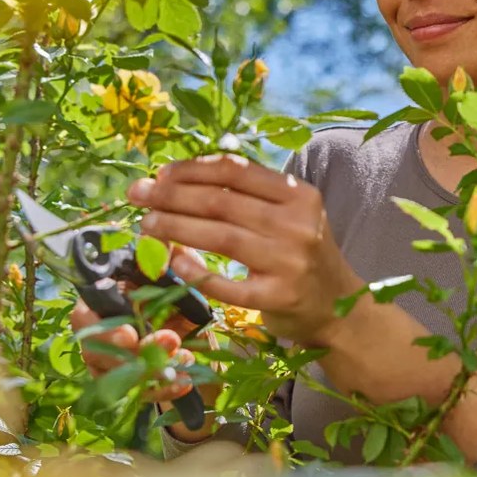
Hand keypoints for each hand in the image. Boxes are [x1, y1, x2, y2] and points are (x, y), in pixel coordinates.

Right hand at [69, 244, 214, 403]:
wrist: (201, 326)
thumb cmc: (182, 290)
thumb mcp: (182, 268)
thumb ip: (171, 253)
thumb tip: (159, 249)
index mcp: (105, 299)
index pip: (84, 316)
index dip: (102, 329)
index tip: (130, 335)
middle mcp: (101, 330)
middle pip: (94, 350)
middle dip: (129, 353)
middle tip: (169, 342)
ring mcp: (111, 359)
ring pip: (113, 375)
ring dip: (149, 370)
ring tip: (184, 360)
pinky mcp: (129, 381)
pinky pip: (136, 393)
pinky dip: (161, 389)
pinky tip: (183, 382)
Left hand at [127, 155, 362, 345]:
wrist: (339, 306)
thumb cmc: (303, 253)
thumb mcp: (291, 215)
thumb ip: (251, 195)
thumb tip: (182, 177)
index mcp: (299, 195)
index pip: (236, 171)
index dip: (193, 169)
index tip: (160, 173)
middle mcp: (297, 225)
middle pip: (221, 203)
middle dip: (171, 196)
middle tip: (137, 195)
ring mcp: (288, 262)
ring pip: (219, 237)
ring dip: (175, 228)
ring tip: (146, 225)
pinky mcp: (277, 297)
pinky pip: (225, 284)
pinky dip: (195, 272)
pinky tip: (173, 262)